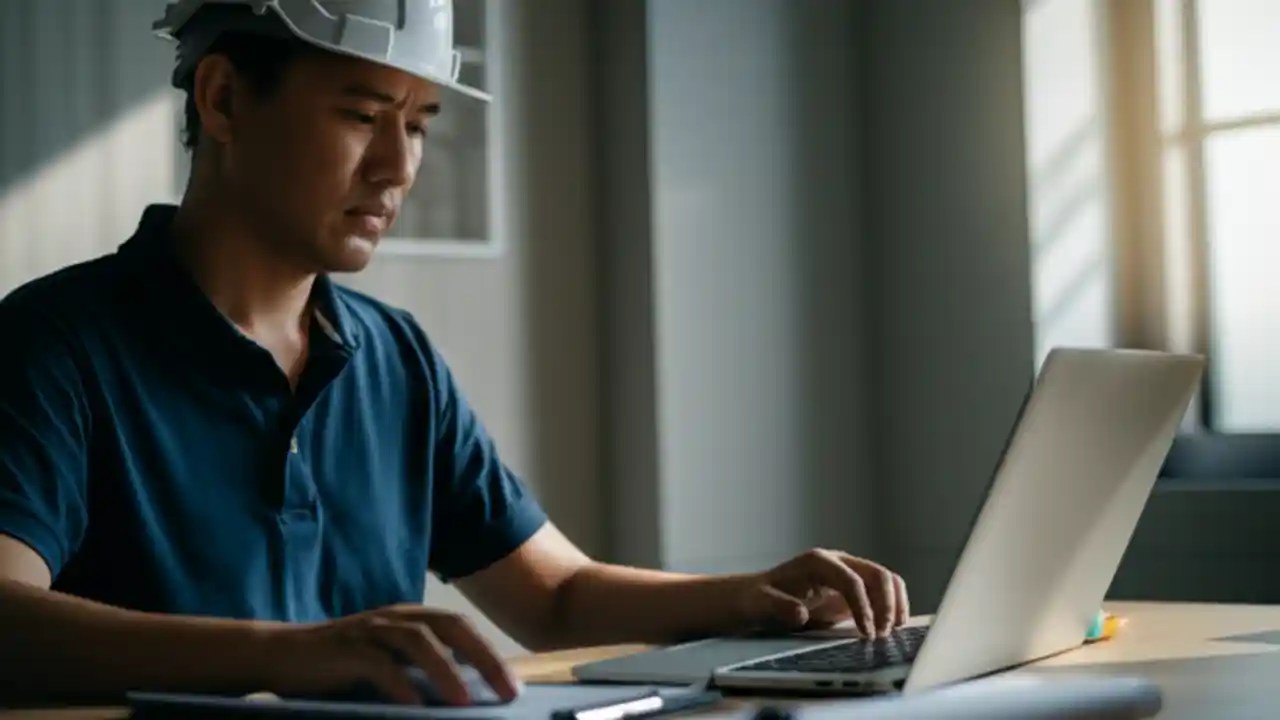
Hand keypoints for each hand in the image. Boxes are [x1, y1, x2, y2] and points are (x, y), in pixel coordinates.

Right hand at [261, 604, 519, 705]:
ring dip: (446, 671)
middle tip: (508, 691)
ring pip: (419, 641)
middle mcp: (396, 618)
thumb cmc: (340, 668)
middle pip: (451, 627)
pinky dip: (401, 684)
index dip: (491, 654)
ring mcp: (371, 630)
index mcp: (411, 619)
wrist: (280, 656)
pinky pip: (379, 664)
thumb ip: (419, 675)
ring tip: (465, 701)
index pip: (462, 630)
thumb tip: (464, 698)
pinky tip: (416, 707)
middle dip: (484, 658)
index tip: (515, 686)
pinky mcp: (346, 649)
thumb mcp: (387, 668)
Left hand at [738, 549, 908, 638]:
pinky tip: (891, 627)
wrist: (756, 597)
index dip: (863, 607)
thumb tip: (801, 613)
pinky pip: (881, 593)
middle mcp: (837, 562)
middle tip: (883, 635)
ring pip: (885, 581)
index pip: (852, 580)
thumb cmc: (757, 599)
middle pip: (877, 574)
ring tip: (892, 632)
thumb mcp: (759, 604)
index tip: (867, 633)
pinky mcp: (853, 589)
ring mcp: (848, 573)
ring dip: (894, 605)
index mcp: (818, 562)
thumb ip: (778, 608)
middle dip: (886, 604)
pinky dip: (892, 607)